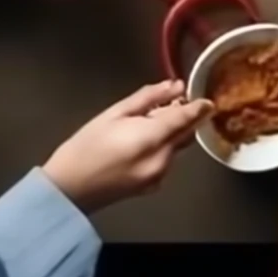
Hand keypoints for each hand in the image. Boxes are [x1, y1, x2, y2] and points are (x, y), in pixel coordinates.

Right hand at [43, 80, 213, 212]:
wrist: (68, 190)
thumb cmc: (86, 146)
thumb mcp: (115, 113)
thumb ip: (150, 98)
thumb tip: (176, 86)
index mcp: (153, 138)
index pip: (187, 119)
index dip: (200, 107)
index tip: (209, 99)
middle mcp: (162, 159)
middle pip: (185, 133)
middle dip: (184, 117)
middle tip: (170, 102)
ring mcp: (160, 175)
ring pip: (177, 146)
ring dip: (172, 131)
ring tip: (147, 122)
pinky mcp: (154, 186)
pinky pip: (167, 159)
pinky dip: (163, 147)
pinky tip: (141, 142)